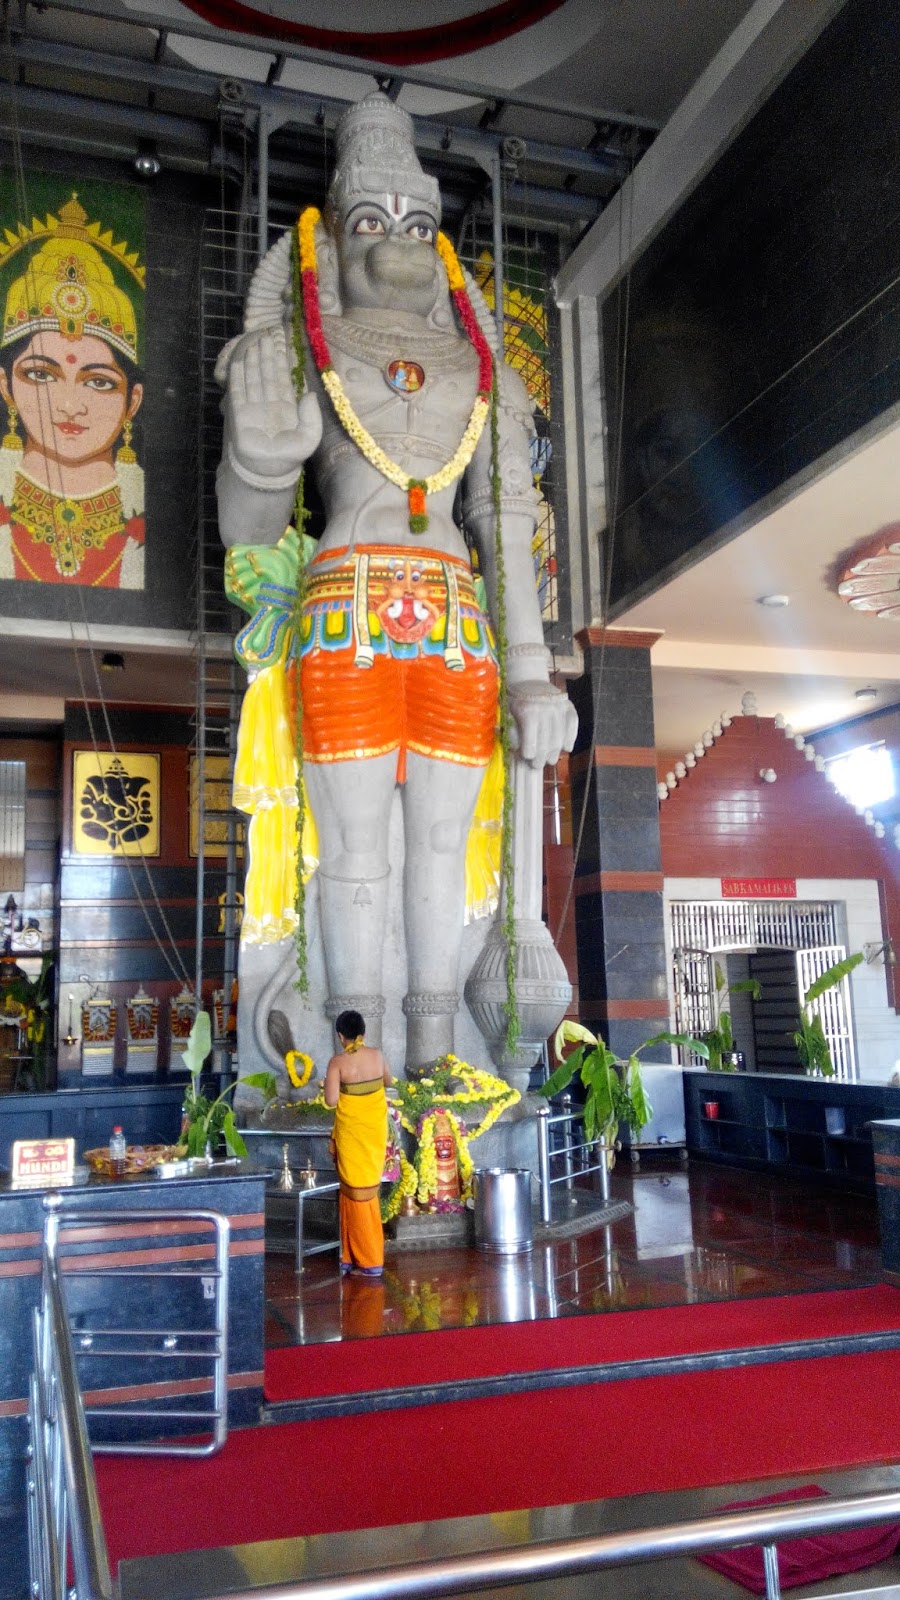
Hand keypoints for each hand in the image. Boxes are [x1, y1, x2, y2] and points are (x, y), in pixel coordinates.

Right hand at [224, 328, 320, 482]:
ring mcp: (254, 409)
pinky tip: (238, 364)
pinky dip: (238, 378)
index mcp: (286, 408)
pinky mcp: (240, 415)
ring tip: (252, 344)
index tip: (280, 345)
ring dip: (252, 362)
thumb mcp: (309, 437)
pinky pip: (238, 392)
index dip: (281, 362)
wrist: (269, 471)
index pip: (283, 380)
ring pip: (253, 380)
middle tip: (264, 336)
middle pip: (267, 375)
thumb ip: (313, 416)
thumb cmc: (291, 456)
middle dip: (266, 356)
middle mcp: (269, 405)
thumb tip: (309, 394)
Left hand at [508, 679, 577, 768]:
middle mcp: (545, 709)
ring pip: (560, 737)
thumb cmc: (515, 699)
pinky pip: (573, 726)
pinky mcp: (569, 706)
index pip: (530, 740)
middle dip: (542, 757)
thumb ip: (510, 730)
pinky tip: (566, 748)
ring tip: (550, 760)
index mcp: (527, 712)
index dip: (529, 753)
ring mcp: (559, 708)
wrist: (528, 680)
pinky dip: (571, 738)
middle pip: (546, 742)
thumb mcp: (506, 711)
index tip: (527, 758)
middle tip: (538, 765)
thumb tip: (516, 748)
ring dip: (555, 752)